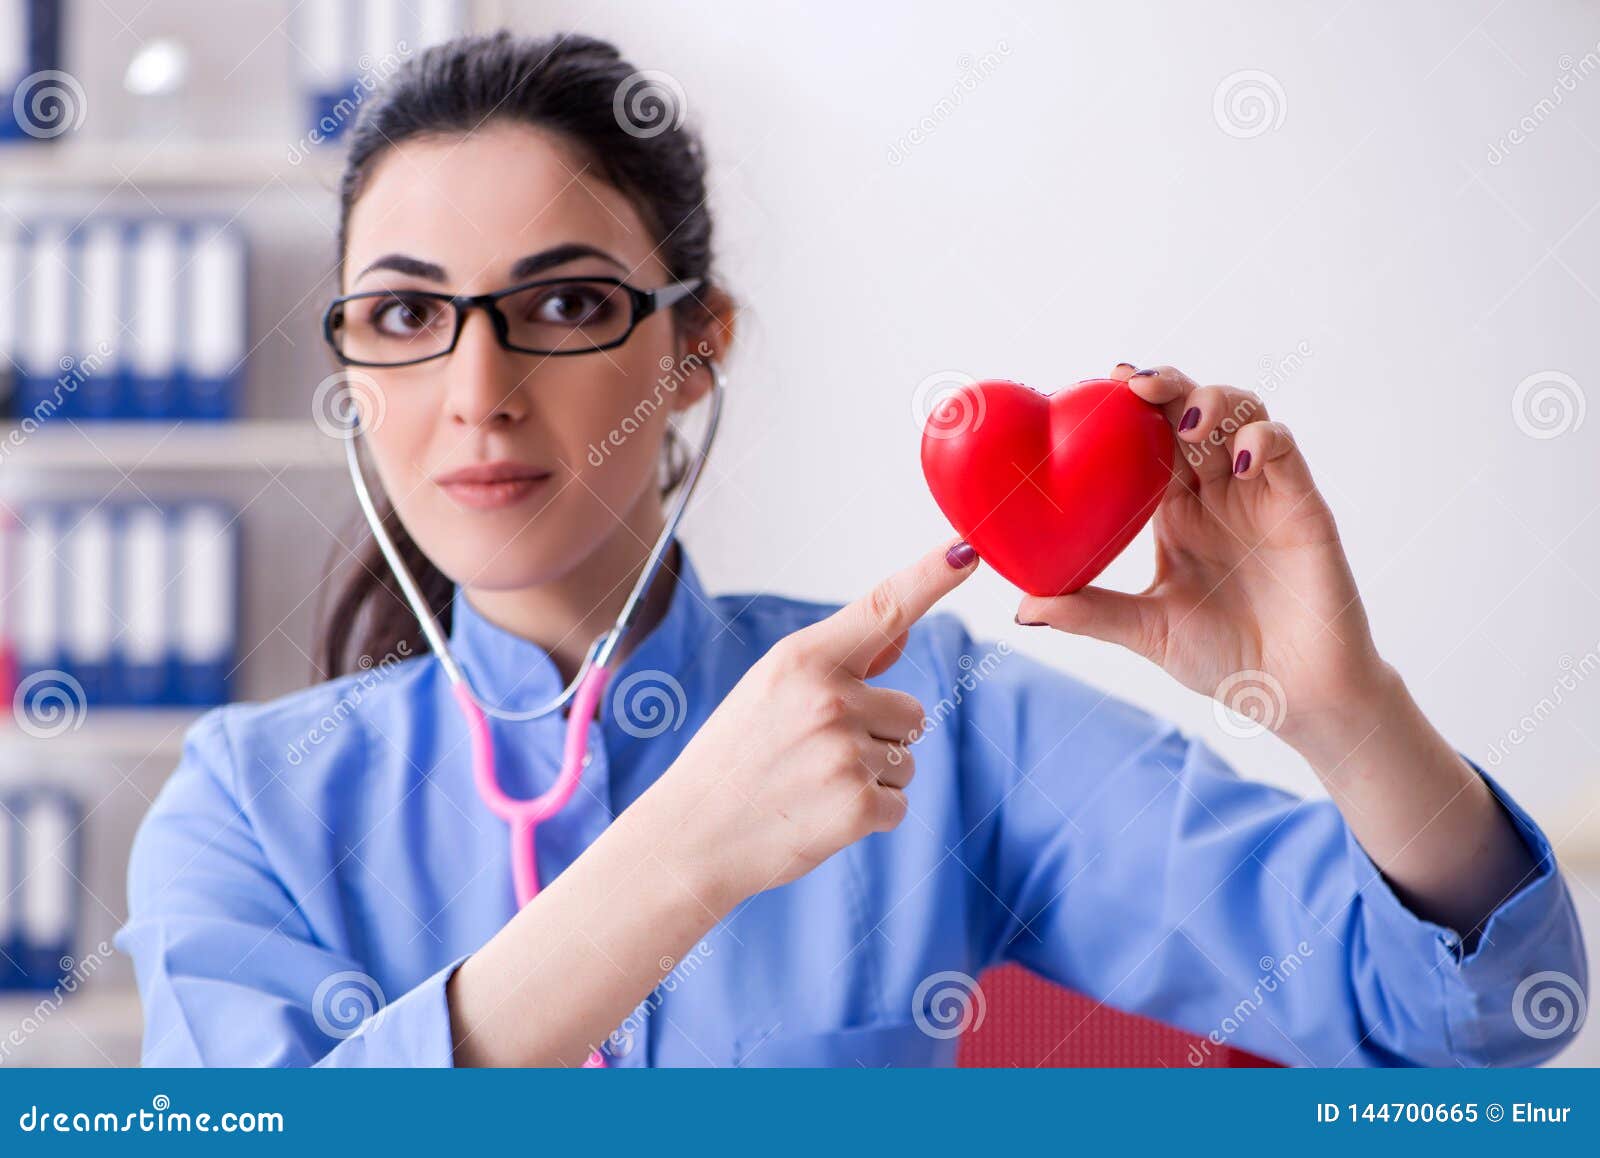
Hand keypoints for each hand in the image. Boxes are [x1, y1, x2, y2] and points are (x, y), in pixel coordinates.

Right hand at [650, 540, 979, 908]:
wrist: (690, 835)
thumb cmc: (735, 757)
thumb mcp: (773, 689)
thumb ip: (842, 661)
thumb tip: (906, 627)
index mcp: (802, 659)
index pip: (883, 608)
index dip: (931, 577)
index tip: (966, 551)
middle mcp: (828, 699)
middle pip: (911, 711)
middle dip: (879, 736)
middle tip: (815, 755)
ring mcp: (844, 754)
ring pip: (907, 760)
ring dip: (874, 777)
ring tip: (811, 785)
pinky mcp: (857, 807)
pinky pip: (899, 804)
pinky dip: (870, 816)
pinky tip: (821, 815)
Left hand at [1016, 363, 1390, 752]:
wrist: (1293, 695)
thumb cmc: (1225, 660)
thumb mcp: (1147, 630)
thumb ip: (1091, 613)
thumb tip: (1022, 608)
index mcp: (1176, 513)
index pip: (1151, 441)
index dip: (1130, 409)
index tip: (1102, 386)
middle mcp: (1217, 494)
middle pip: (1194, 414)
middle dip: (1168, 388)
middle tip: (1134, 385)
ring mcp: (1261, 495)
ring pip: (1243, 416)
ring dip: (1214, 402)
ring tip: (1186, 420)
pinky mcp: (1303, 506)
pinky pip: (1286, 452)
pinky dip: (1264, 440)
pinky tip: (1240, 457)